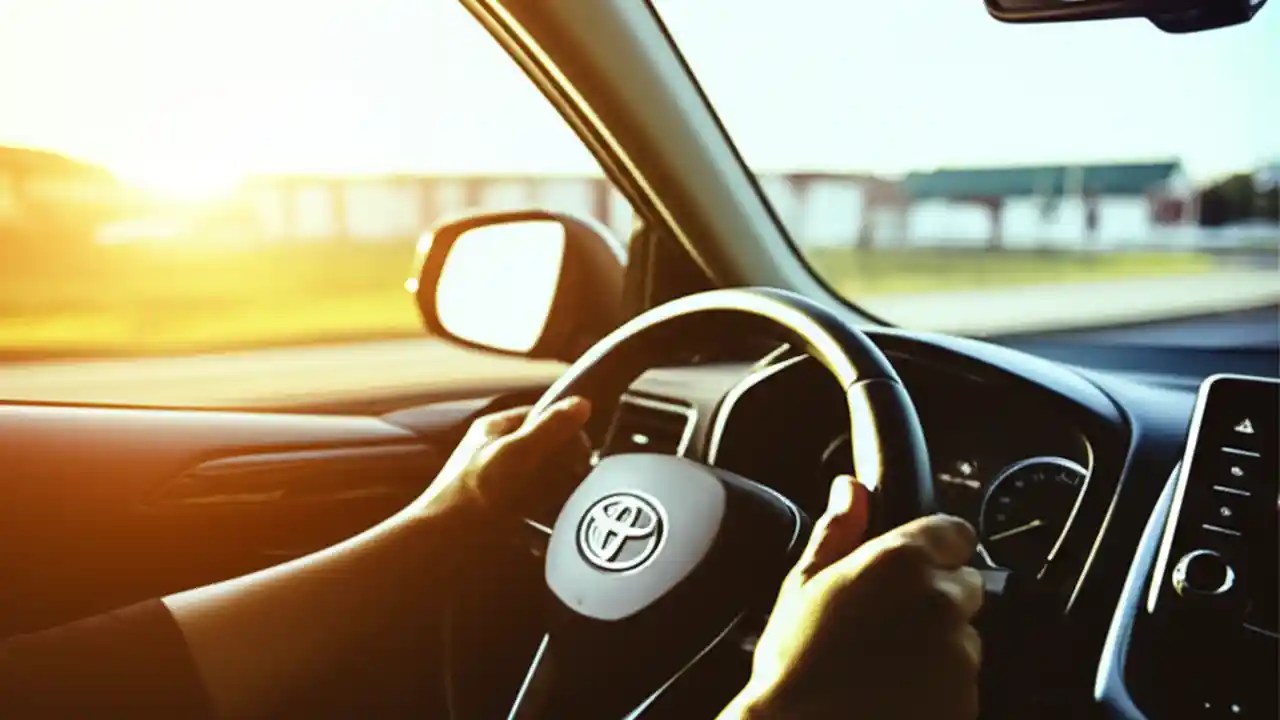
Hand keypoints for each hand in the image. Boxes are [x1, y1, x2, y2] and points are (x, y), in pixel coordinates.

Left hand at [408, 397, 592, 520]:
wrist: (442, 548)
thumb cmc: (474, 495)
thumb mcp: (516, 453)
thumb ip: (550, 428)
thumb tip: (582, 404)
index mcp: (494, 431)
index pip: (540, 417)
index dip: (565, 430)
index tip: (584, 453)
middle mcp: (494, 454)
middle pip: (542, 450)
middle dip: (564, 465)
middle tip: (579, 482)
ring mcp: (495, 487)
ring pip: (540, 482)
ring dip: (558, 494)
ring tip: (571, 507)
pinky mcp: (498, 516)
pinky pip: (531, 512)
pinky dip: (545, 519)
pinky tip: (553, 529)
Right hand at [722, 476, 983, 719]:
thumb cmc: (794, 664)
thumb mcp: (804, 586)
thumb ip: (838, 531)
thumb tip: (850, 488)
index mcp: (901, 561)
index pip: (956, 532)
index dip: (934, 547)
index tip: (911, 566)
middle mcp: (940, 600)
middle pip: (965, 584)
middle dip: (936, 597)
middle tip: (886, 622)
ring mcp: (959, 653)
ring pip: (965, 635)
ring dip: (940, 643)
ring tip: (887, 662)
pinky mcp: (968, 698)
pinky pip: (964, 679)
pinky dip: (941, 684)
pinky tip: (898, 690)